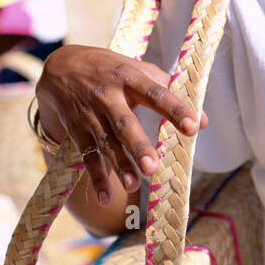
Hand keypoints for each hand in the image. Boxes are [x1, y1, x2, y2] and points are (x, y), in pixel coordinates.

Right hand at [36, 45, 208, 205]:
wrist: (60, 66)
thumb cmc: (111, 69)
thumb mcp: (137, 69)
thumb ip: (169, 90)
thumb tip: (203, 121)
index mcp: (128, 77)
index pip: (155, 93)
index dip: (175, 109)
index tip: (194, 126)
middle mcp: (108, 96)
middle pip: (124, 123)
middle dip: (137, 146)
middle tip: (153, 166)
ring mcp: (90, 115)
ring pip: (105, 143)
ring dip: (118, 165)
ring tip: (133, 185)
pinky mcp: (77, 131)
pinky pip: (87, 157)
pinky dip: (96, 178)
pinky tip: (106, 198)